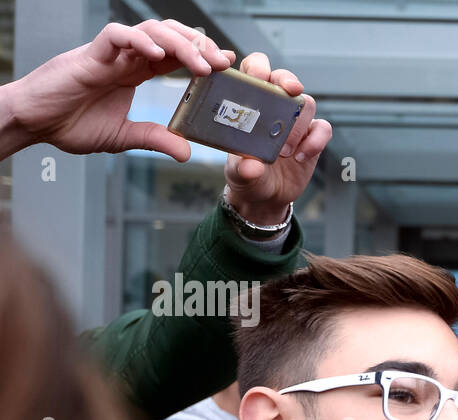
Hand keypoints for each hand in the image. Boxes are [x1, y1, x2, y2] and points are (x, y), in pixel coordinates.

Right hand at [0, 20, 231, 160]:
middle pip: (169, 37)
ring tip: (200, 64)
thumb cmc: (70, 124)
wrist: (34, 122)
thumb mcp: (122, 137)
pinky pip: (116, 35)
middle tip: (221, 63)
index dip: (201, 56)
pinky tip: (158, 55)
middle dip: (198, 46)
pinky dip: (139, 41)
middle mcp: (126, 58)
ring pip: (149, 31)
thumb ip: (154, 139)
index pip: (175, 56)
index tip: (227, 64)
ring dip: (179, 44)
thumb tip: (187, 153)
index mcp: (134, 72)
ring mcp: (109, 54)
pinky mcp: (90, 55)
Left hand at [224, 52, 331, 225]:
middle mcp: (274, 106)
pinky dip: (315, 142)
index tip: (259, 77)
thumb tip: (252, 167)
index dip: (257, 67)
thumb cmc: (245, 176)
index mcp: (249, 103)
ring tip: (284, 152)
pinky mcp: (313, 137)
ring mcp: (296, 121)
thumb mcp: (237, 174)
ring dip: (297, 125)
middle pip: (284, 78)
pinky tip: (301, 158)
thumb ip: (242, 169)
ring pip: (307, 103)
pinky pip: (323, 128)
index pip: (253, 71)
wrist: (265, 197)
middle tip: (291, 92)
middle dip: (288, 80)